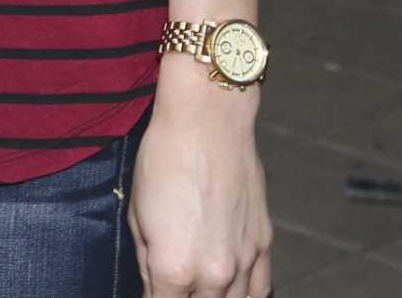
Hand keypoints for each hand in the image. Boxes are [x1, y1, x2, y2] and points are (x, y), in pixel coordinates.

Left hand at [128, 63, 272, 296]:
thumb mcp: (137, 214)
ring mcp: (244, 262)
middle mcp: (213, 275)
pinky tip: (232, 290)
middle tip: (175, 284)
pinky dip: (245, 295)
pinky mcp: (264, 244)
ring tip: (201, 286)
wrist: (207, 122)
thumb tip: (155, 284)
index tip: (153, 291)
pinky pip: (260, 289)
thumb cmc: (164, 159)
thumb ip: (148, 262)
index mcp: (174, 270)